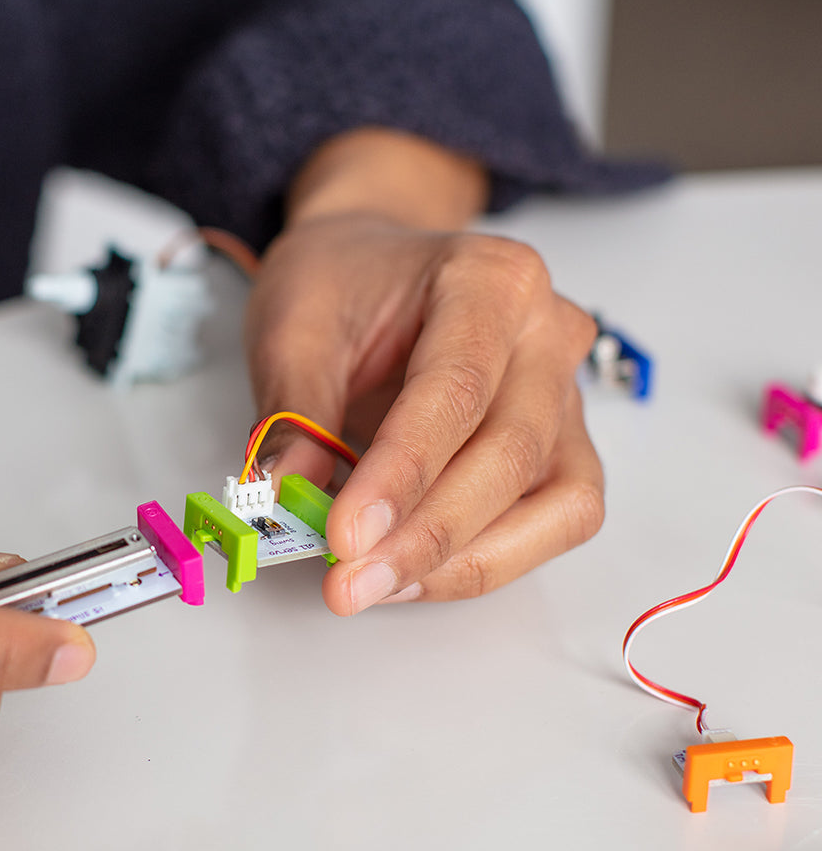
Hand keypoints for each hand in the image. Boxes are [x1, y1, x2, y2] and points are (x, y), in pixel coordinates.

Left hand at [245, 130, 603, 611]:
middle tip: (349, 583)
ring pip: (556, 501)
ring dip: (463, 559)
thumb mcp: (292, 332)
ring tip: (376, 584)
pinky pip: (557, 520)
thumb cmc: (341, 285)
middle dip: (427, 535)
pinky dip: (489, 559)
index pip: (455, 390)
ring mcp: (566, 395)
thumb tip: (285, 506)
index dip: (400, 474)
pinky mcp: (565, 447)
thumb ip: (294, 418)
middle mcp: (548, 333)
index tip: (344, 536)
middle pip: (511, 452)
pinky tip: (415, 572)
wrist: (372, 266)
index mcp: (490, 279)